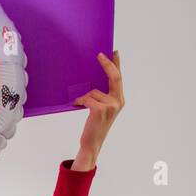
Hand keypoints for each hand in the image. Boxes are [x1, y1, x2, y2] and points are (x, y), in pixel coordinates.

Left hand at [71, 51, 123, 169]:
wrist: (91, 143)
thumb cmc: (94, 125)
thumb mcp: (101, 108)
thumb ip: (102, 95)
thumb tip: (93, 80)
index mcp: (119, 100)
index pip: (119, 78)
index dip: (116, 64)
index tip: (113, 51)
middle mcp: (118, 102)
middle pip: (114, 77)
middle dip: (107, 64)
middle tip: (99, 55)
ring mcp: (110, 106)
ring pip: (93, 91)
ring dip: (84, 97)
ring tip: (80, 105)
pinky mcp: (100, 110)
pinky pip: (87, 98)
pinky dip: (79, 101)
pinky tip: (76, 105)